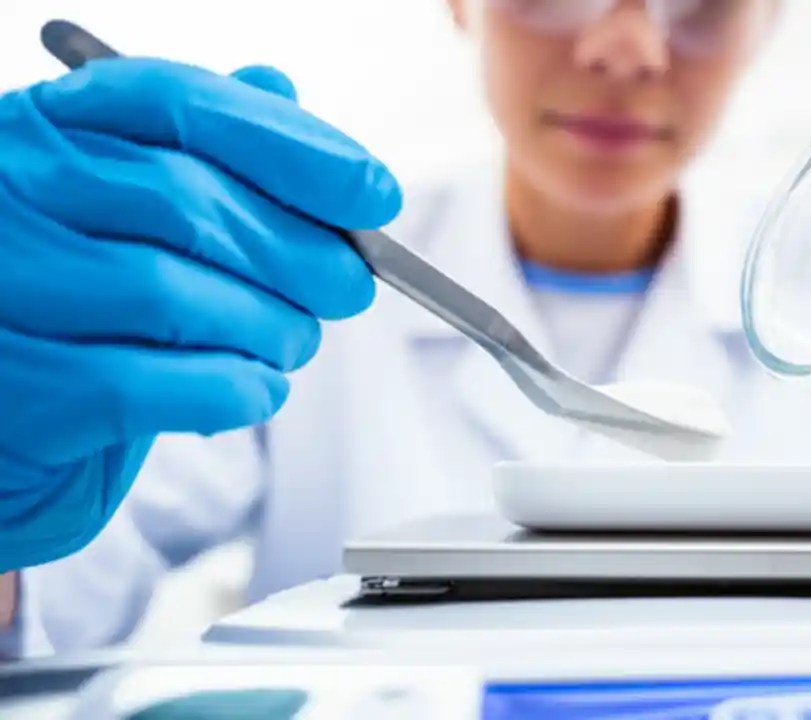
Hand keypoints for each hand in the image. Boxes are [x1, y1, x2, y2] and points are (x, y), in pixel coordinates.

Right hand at [0, 59, 400, 570]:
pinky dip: (229, 389)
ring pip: (170, 293)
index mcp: (39, 132)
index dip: (293, 146)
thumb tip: (275, 86)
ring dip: (268, 327)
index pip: (178, 104)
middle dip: (298, 252)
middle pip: (186, 199)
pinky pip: (145, 384)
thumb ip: (194, 152)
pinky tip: (253, 389)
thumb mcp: (128, 220)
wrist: (4, 435)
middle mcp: (4, 195)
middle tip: (349, 287)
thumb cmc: (73, 318)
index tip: (374, 195)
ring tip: (290, 342)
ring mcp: (0, 291)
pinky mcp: (13, 393)